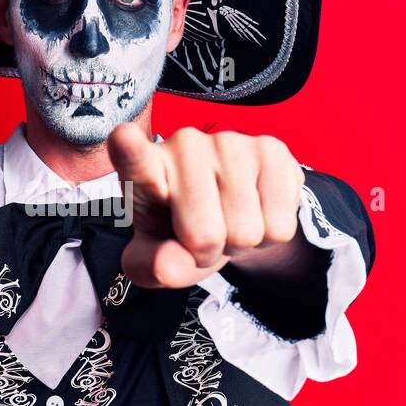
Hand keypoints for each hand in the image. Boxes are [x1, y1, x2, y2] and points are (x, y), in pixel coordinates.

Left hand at [108, 123, 306, 288]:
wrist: (227, 214)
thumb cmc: (180, 232)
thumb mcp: (154, 258)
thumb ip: (151, 266)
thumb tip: (168, 267)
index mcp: (143, 170)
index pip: (134, 159)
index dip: (130, 150)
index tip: (124, 138)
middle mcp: (184, 145)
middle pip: (204, 234)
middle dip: (209, 251)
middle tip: (205, 234)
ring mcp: (229, 142)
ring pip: (246, 231)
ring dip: (242, 242)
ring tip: (229, 220)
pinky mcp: (272, 150)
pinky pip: (281, 224)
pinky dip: (271, 234)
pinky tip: (257, 210)